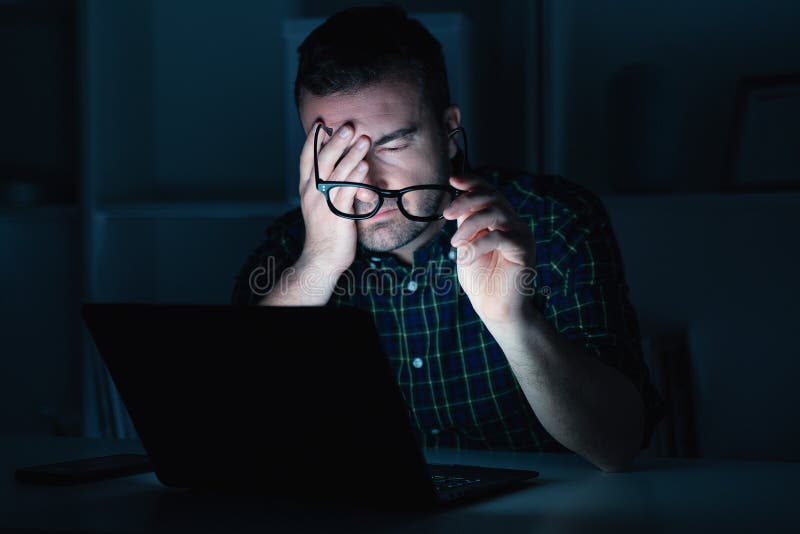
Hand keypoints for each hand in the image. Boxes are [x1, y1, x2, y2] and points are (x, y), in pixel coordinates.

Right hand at [297, 122, 371, 278]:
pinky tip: (364, 166)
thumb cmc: (327, 231)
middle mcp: (312, 193)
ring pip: (336, 174)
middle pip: (322, 161)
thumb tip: (353, 168)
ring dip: (351, 154)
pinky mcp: (337, 215)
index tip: (321, 123)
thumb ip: (335, 186)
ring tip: (363, 139)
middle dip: (335, 141)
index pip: (307, 159)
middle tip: (348, 126)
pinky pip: (346, 192)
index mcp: (307, 189)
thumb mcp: (325, 204)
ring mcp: (323, 204)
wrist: (321, 259)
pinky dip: (356, 177)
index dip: (313, 140)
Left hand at [444, 175, 536, 324]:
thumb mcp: (467, 246)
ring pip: (496, 213)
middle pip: (493, 197)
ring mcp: (520, 236)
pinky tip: (466, 258)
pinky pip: (499, 237)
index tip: (452, 180)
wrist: (495, 310)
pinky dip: (478, 245)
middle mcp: (513, 224)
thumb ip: (465, 225)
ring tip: (456, 243)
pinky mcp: (524, 250)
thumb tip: (455, 203)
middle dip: (466, 201)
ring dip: (470, 224)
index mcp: (500, 220)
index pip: (489, 192)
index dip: (472, 182)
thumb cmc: (482, 281)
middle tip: (446, 215)